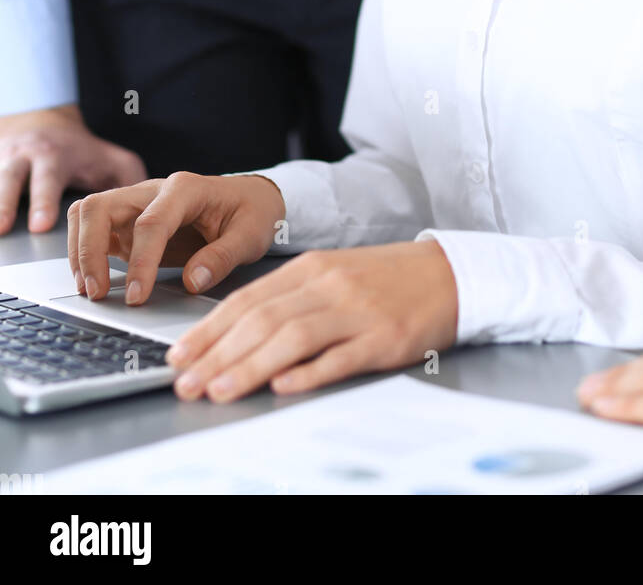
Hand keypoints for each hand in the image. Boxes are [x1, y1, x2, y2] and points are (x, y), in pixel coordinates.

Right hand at [0, 104, 145, 234]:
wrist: (41, 123)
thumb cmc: (79, 151)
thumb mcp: (107, 156)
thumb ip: (128, 176)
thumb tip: (147, 200)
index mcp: (55, 156)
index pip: (49, 178)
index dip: (44, 201)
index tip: (41, 225)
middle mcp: (24, 156)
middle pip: (12, 177)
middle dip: (9, 202)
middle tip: (8, 229)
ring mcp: (2, 161)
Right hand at [67, 171, 286, 301]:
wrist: (252, 199)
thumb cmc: (252, 213)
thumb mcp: (251, 235)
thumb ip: (223, 257)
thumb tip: (194, 281)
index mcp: (186, 189)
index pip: (151, 222)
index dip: (141, 261)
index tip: (138, 296)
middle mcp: (155, 191)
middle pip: (101, 206)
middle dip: (89, 250)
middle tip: (97, 292)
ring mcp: (138, 204)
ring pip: (89, 212)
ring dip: (81, 250)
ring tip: (91, 289)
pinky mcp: (130, 222)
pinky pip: (94, 228)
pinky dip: (85, 252)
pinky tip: (94, 281)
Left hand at [166, 239, 458, 402]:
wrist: (448, 274)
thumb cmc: (385, 279)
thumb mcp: (333, 276)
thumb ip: (289, 300)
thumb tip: (236, 334)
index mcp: (311, 268)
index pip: (247, 300)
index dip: (208, 330)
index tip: (178, 355)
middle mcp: (329, 286)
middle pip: (262, 319)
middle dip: (217, 353)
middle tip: (185, 382)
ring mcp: (357, 312)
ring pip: (293, 338)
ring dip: (250, 366)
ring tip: (219, 390)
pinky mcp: (384, 338)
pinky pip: (341, 357)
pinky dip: (309, 372)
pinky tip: (284, 386)